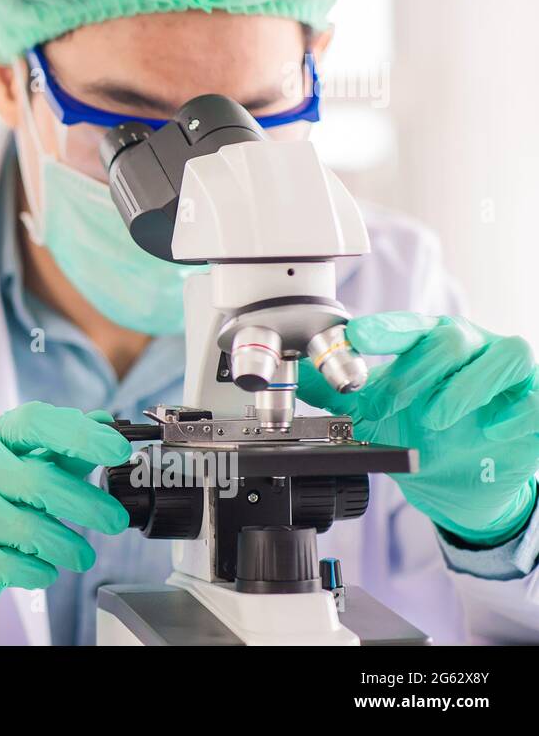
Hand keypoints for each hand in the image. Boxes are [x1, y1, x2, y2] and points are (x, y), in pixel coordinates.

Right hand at [0, 401, 131, 631]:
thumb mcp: (16, 472)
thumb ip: (60, 452)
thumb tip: (105, 423)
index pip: (33, 423)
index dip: (79, 434)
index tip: (119, 449)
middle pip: (37, 480)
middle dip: (86, 504)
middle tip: (116, 521)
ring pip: (27, 529)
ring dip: (66, 546)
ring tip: (82, 556)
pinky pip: (9, 566)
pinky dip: (39, 571)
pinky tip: (46, 570)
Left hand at [298, 312, 538, 545]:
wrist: (457, 481)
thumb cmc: (419, 431)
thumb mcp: (372, 412)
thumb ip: (332, 393)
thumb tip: (292, 378)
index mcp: (430, 342)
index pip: (408, 325)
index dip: (383, 329)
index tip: (355, 337)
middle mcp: (473, 348)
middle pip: (451, 337)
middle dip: (414, 370)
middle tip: (386, 403)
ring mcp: (510, 374)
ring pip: (506, 354)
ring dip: (465, 387)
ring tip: (435, 418)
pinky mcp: (536, 403)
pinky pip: (538, 397)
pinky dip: (515, 412)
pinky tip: (490, 430)